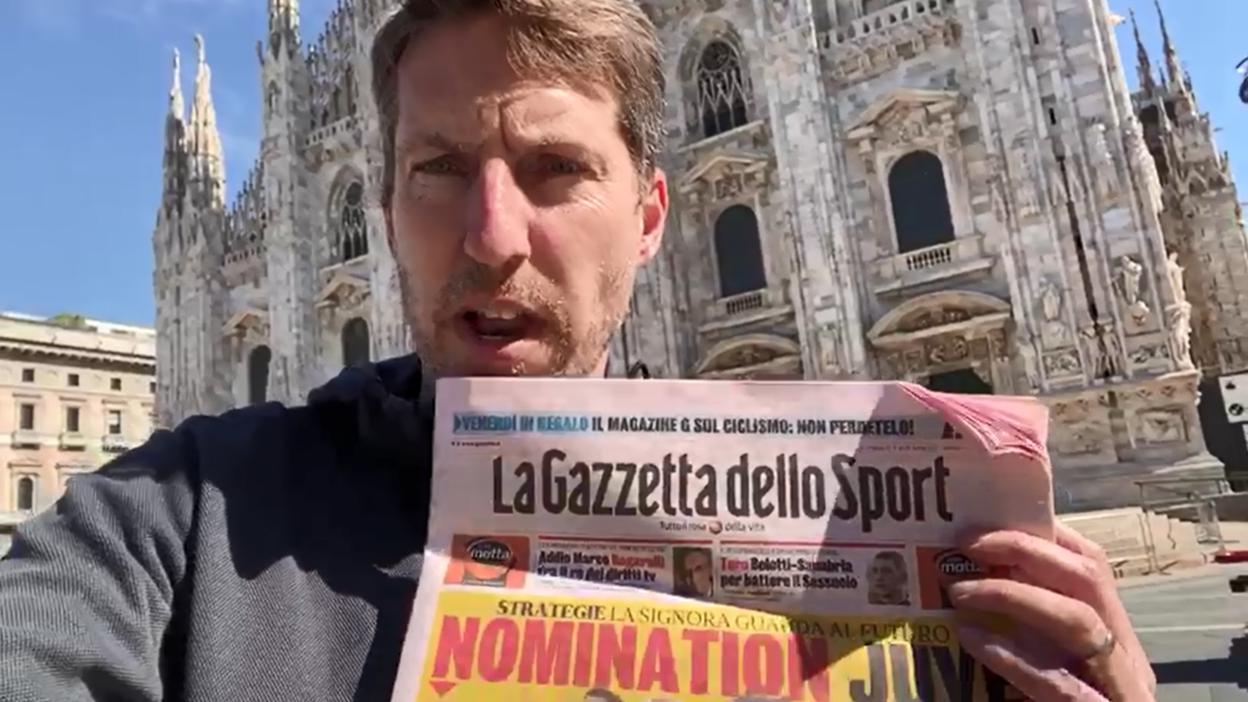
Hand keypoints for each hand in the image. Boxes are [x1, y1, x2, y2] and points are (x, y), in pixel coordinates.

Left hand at [947, 524, 1155, 700]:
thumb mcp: (1051, 669)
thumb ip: (1028, 632)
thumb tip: (965, 583)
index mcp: (1115, 639)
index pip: (1089, 565)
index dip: (1042, 535)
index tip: (987, 522)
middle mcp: (1125, 658)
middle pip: (1088, 579)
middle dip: (1025, 551)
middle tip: (965, 544)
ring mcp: (1118, 691)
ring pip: (1079, 623)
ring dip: (1013, 596)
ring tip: (957, 590)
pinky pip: (1060, 685)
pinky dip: (1013, 656)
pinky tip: (972, 639)